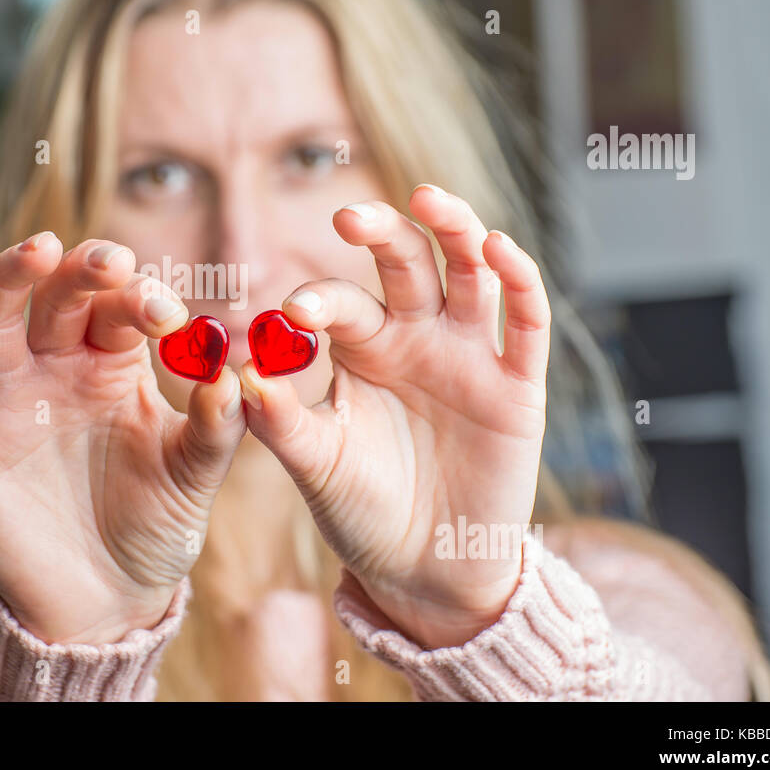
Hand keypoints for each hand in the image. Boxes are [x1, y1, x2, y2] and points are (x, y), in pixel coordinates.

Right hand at [0, 232, 245, 643]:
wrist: (105, 601)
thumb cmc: (153, 528)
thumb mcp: (194, 477)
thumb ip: (216, 427)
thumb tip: (235, 375)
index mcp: (114, 365)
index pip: (119, 308)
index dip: (141, 299)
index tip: (170, 314)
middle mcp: (57, 369)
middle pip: (60, 297)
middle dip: (85, 272)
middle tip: (115, 261)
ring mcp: (7, 400)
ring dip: (11, 278)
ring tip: (39, 250)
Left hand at [237, 184, 550, 648]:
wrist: (424, 569)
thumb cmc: (361, 511)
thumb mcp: (316, 466)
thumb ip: (281, 422)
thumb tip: (244, 376)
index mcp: (362, 349)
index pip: (342, 303)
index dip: (319, 298)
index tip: (293, 312)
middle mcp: (416, 337)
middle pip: (406, 263)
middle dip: (382, 232)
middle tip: (349, 217)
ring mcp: (468, 355)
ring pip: (469, 272)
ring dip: (455, 230)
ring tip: (428, 200)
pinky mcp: (517, 385)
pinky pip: (525, 322)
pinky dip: (517, 279)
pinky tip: (497, 248)